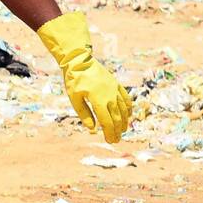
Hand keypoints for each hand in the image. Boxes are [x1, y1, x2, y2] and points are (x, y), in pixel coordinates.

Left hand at [36, 12, 132, 143]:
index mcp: (99, 100)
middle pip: (117, 118)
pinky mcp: (116, 84)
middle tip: (116, 140)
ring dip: (124, 121)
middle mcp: (110, 96)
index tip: (110, 141)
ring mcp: (114, 90)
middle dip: (117, 131)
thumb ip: (84, 114)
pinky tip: (128, 114)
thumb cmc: (74, 80)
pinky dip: (128, 108)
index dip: (109, 133)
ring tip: (122, 131)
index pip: (107, 122)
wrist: (80, 60)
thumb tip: (93, 129)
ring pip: (123, 109)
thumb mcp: (74, 98)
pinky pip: (126, 98)